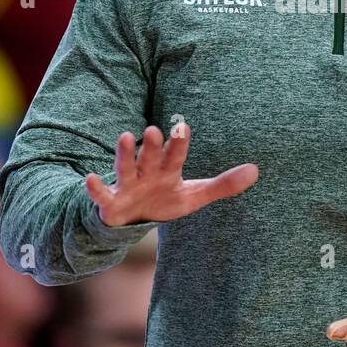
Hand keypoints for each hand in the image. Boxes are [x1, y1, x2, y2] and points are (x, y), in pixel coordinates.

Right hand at [85, 123, 258, 226]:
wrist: (134, 219)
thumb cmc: (165, 200)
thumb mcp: (195, 195)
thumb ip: (223, 184)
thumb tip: (256, 170)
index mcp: (167, 171)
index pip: (175, 156)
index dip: (178, 143)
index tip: (183, 126)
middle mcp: (146, 173)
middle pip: (150, 157)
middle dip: (151, 145)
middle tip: (153, 129)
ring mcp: (127, 186)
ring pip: (125, 168)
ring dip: (125, 154)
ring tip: (125, 136)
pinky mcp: (111, 202)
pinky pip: (102, 195)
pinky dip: (95, 189)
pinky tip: (90, 179)